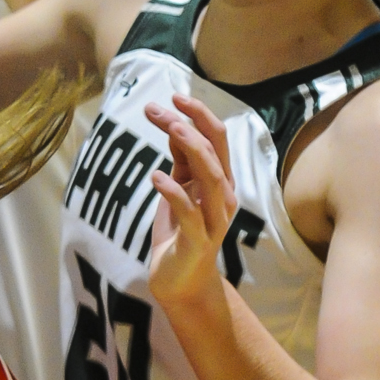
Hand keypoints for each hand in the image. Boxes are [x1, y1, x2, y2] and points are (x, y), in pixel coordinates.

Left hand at [145, 95, 238, 312]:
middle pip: (216, 152)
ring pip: (212, 178)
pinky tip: (156, 177)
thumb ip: (181, 161)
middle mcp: (223, 196)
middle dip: (194, 124)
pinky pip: (189, 213)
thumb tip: (174, 125)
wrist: (181, 281)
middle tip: (165, 106)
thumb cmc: (179, 232)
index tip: (172, 97)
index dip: (198, 115)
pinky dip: (174, 193)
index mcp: (220, 181)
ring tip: (172, 129)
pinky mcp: (198, 241)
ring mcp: (214, 219)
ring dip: (193, 150)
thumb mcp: (179, 189)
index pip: (216, 139)